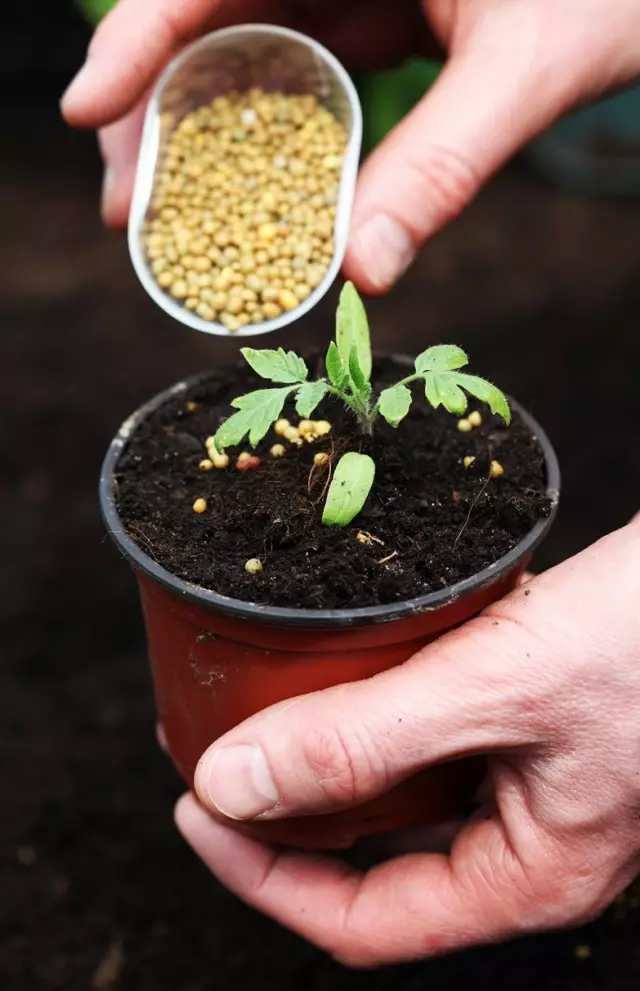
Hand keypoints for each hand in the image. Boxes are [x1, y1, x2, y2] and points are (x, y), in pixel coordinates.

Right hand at [62, 0, 639, 292]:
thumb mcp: (528, 66)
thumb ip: (445, 164)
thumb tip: (363, 275)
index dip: (135, 40)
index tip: (84, 112)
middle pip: (206, 19)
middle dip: (156, 112)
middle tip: (130, 209)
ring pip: (243, 50)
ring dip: (201, 135)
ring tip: (172, 218)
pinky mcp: (374, 12)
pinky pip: (300, 73)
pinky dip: (268, 136)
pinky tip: (250, 195)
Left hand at [174, 518, 639, 966]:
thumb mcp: (498, 690)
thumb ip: (365, 743)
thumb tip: (233, 785)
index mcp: (527, 876)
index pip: (364, 921)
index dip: (263, 878)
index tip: (198, 807)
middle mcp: (523, 838)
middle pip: (372, 854)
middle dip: (281, 810)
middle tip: (210, 751)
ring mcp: (526, 776)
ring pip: (398, 787)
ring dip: (325, 751)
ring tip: (258, 703)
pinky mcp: (526, 717)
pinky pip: (429, 730)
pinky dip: (375, 704)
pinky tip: (342, 662)